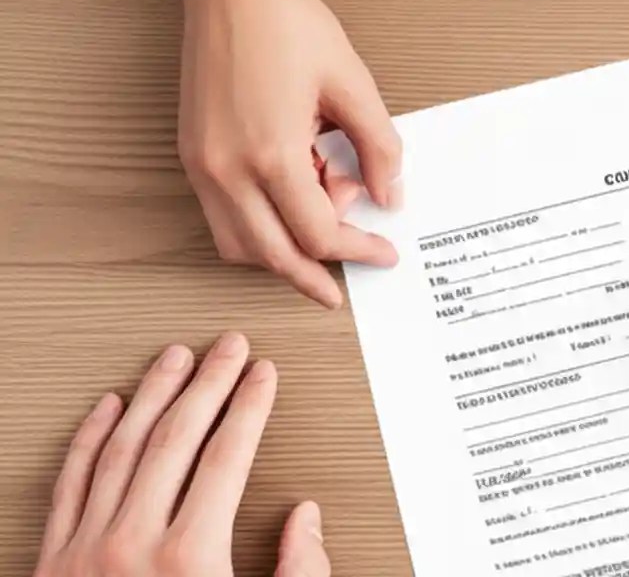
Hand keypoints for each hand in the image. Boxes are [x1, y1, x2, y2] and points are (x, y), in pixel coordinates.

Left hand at [34, 334, 329, 576]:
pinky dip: (86, 440)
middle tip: (229, 345)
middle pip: (175, 439)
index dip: (251, 407)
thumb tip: (305, 518)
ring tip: (175, 358)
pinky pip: (68, 484)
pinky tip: (105, 408)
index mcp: (190, 560)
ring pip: (119, 449)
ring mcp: (84, 551)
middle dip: (209, 384)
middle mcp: (131, 545)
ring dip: (150, 394)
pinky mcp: (51, 563)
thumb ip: (299, 574)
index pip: (227, 456)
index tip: (265, 374)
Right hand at [178, 0, 399, 307]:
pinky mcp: (192, 154)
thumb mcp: (353, 85)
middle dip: (314, 276)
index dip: (357, 251)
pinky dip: (257, 227)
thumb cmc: (291, 25)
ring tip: (323, 220)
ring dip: (281, 252)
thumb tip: (389, 197)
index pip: (319, 235)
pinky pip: (222, 217)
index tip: (384, 253)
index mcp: (271, 155)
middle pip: (273, 256)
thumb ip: (378, 148)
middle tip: (345, 285)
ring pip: (239, 245)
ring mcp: (202, 165)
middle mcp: (227, 170)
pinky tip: (291, 200)